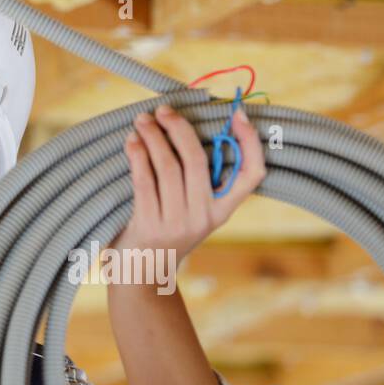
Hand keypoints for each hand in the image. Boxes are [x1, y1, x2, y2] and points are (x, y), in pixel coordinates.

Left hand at [110, 102, 265, 269]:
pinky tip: (131, 142)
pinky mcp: (151, 225)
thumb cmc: (165, 231)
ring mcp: (178, 222)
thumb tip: (182, 127)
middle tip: (162, 110)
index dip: (250, 143)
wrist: (143, 274)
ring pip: (168, 166)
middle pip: (198, 160)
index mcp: (222, 210)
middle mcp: (204, 216)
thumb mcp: (190, 210)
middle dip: (179, 128)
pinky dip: (137, 155)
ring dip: (153, 136)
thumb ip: (194, 179)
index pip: (252, 174)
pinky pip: (144, 180)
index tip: (238, 115)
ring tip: (141, 121)